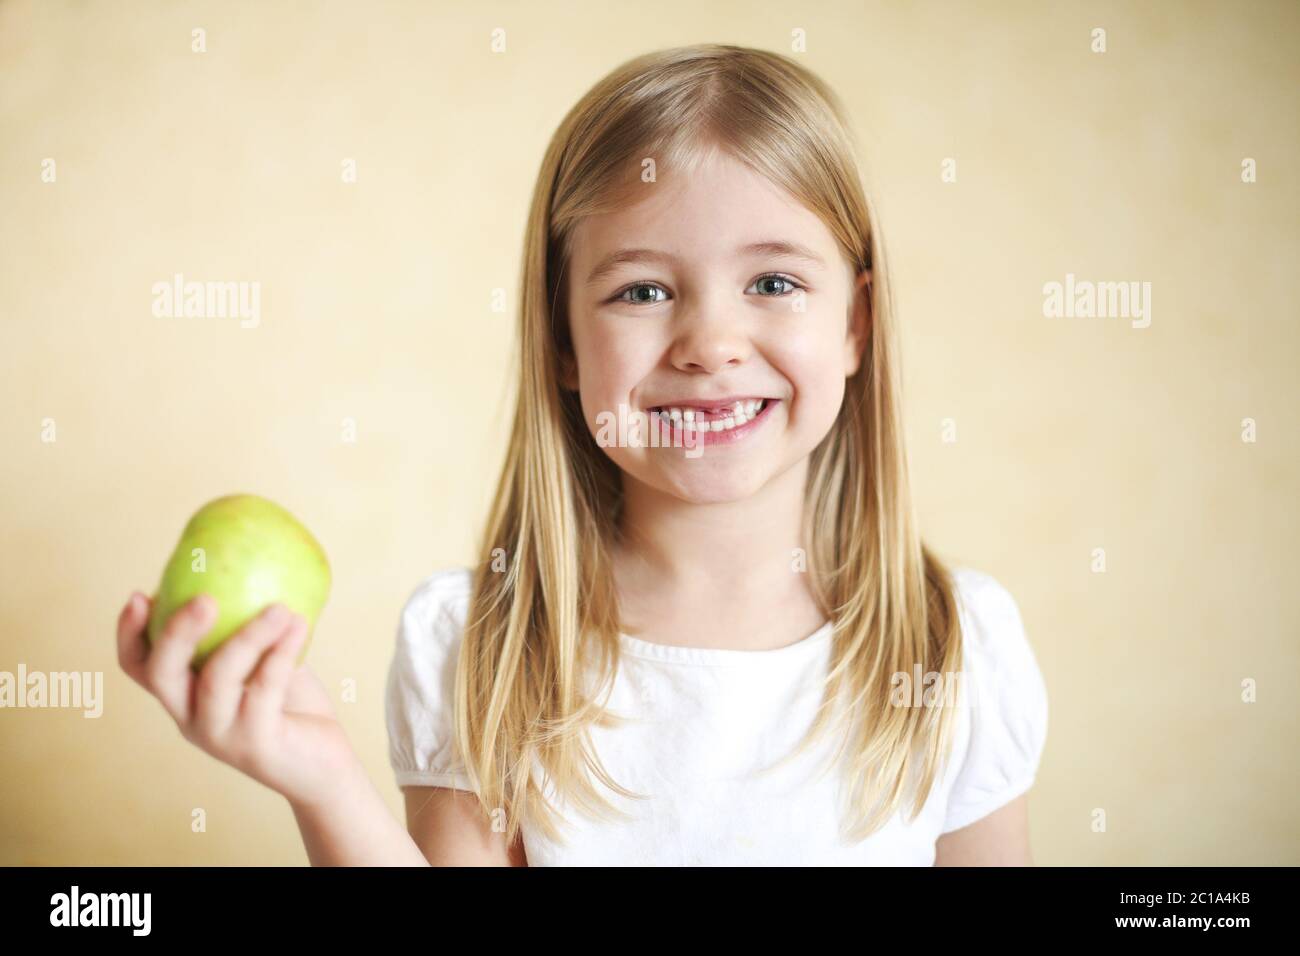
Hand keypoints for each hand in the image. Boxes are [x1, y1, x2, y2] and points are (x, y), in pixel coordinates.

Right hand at [116, 591, 358, 808]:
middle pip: (163, 675)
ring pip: (218, 680)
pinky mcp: (257, 746)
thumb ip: (247, 628)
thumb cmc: (293, 705)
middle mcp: (192, 719)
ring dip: (248, 637)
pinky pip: (264, 690)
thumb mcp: (264, 661)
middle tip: (205, 597)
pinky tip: (299, 624)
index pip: (140, 668)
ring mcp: (221, 737)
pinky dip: (281, 653)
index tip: (139, 594)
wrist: (325, 765)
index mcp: (185, 696)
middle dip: (176, 633)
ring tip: (279, 608)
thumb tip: (245, 566)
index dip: (129, 634)